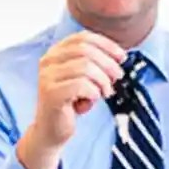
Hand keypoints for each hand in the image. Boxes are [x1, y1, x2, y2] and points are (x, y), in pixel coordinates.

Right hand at [18, 32, 125, 168]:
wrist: (51, 131)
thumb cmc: (69, 104)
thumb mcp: (83, 78)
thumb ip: (94, 63)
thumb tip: (119, 55)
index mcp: (55, 53)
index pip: (83, 37)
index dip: (106, 44)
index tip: (121, 56)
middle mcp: (48, 61)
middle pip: (86, 50)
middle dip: (108, 63)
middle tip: (118, 77)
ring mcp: (47, 77)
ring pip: (86, 67)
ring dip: (102, 81)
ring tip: (105, 93)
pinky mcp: (51, 93)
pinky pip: (82, 85)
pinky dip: (94, 93)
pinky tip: (91, 101)